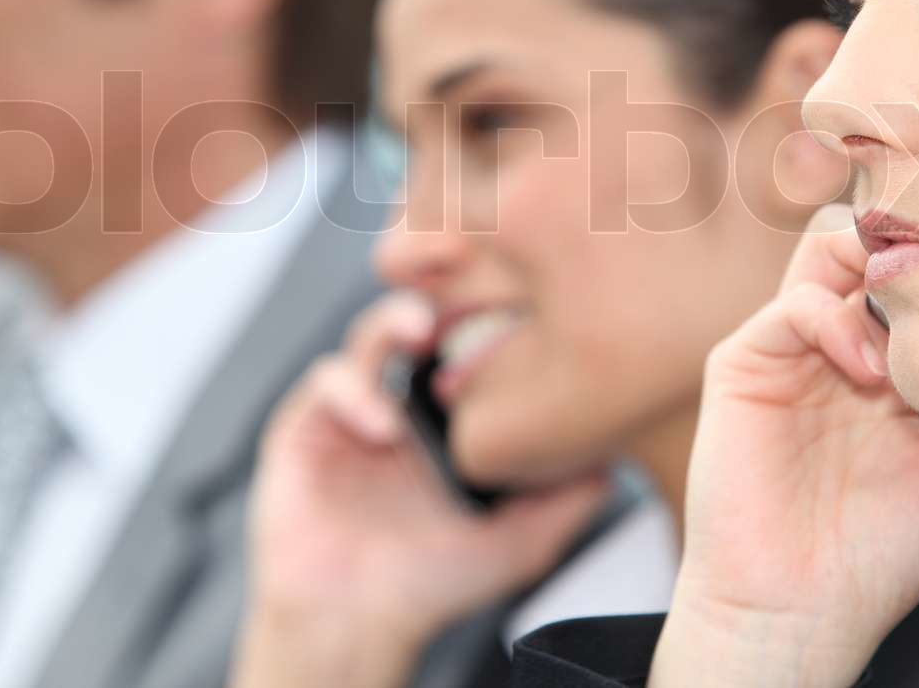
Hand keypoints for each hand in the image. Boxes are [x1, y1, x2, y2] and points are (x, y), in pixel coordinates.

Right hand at [234, 293, 611, 687]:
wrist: (353, 624)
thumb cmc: (428, 588)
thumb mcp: (520, 543)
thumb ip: (567, 501)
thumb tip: (612, 456)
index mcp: (444, 426)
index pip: (464, 351)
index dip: (484, 324)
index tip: (517, 308)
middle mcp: (400, 409)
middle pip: (417, 326)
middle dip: (437, 300)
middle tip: (462, 294)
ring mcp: (351, 413)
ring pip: (370, 337)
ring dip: (391, 324)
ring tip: (417, 333)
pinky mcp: (305, 426)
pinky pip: (326, 381)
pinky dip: (353, 389)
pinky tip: (379, 425)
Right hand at [650, 204, 918, 687]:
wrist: (800, 609)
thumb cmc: (877, 560)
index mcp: (885, 366)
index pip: (916, 276)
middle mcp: (837, 345)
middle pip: (867, 241)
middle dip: (910, 241)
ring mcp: (788, 350)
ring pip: (822, 250)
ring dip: (870, 262)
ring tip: (911, 316)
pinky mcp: (744, 364)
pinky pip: (789, 307)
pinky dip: (835, 320)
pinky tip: (872, 374)